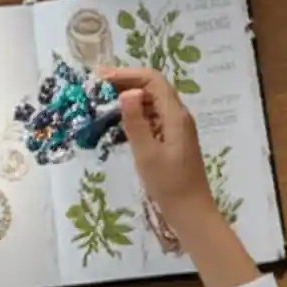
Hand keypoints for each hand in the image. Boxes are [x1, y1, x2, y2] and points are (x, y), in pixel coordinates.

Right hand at [103, 66, 259, 286]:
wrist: (191, 212)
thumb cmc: (169, 185)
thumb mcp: (146, 154)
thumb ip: (136, 121)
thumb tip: (127, 92)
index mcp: (175, 115)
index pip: (152, 80)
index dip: (126, 74)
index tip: (100, 78)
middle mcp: (178, 115)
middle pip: (152, 87)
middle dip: (125, 82)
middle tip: (96, 87)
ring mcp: (176, 127)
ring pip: (151, 101)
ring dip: (128, 96)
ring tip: (101, 100)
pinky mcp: (172, 138)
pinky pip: (152, 116)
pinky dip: (134, 112)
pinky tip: (117, 120)